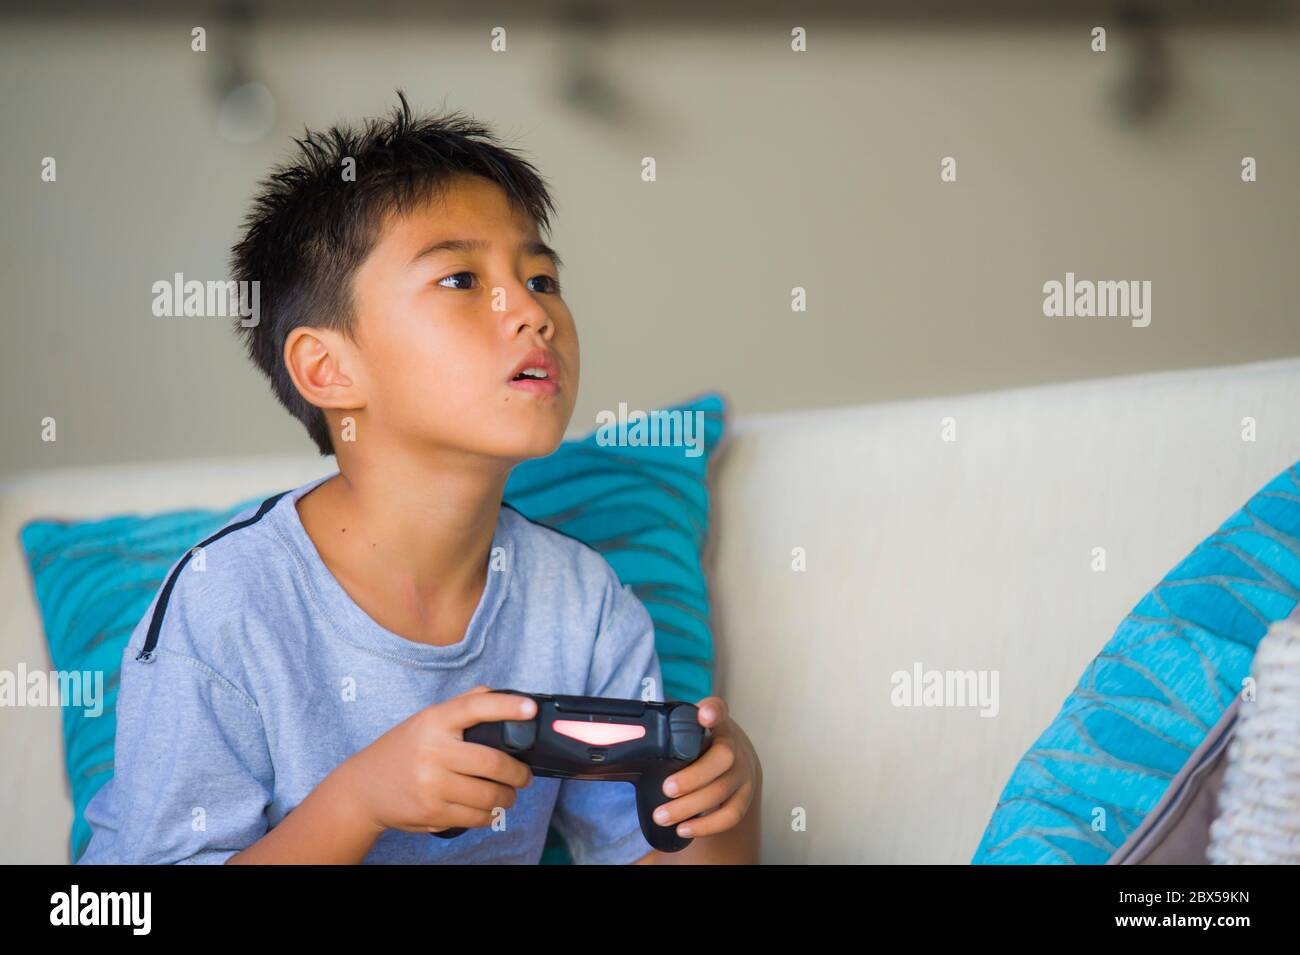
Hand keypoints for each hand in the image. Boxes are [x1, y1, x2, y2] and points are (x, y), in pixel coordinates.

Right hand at [332, 685, 535, 834]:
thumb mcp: (426, 719)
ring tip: (508, 794)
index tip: (530, 708)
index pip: (475, 707)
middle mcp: (433, 750)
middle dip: (518, 773)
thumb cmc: (403, 749)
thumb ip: (462, 706)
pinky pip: (475, 816)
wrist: (364, 788)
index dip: (507, 706)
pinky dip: (488, 814)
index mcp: (434, 720)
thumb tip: (500, 695)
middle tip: (524, 776)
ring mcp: (431, 784)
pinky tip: (487, 809)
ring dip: (507, 797)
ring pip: (488, 794)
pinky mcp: (431, 812)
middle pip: (493, 762)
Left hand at [652, 696, 759, 838]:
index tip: (703, 715)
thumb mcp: (693, 728)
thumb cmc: (704, 743)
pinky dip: (707, 826)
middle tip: (666, 788)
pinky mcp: (745, 795)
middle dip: (693, 777)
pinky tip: (684, 829)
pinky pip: (731, 815)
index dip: (712, 711)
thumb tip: (627, 740)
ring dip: (690, 807)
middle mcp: (734, 745)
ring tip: (662, 816)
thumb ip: (671, 728)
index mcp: (718, 723)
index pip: (718, 709)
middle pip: (723, 758)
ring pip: (722, 790)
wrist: (737, 758)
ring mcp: (743, 772)